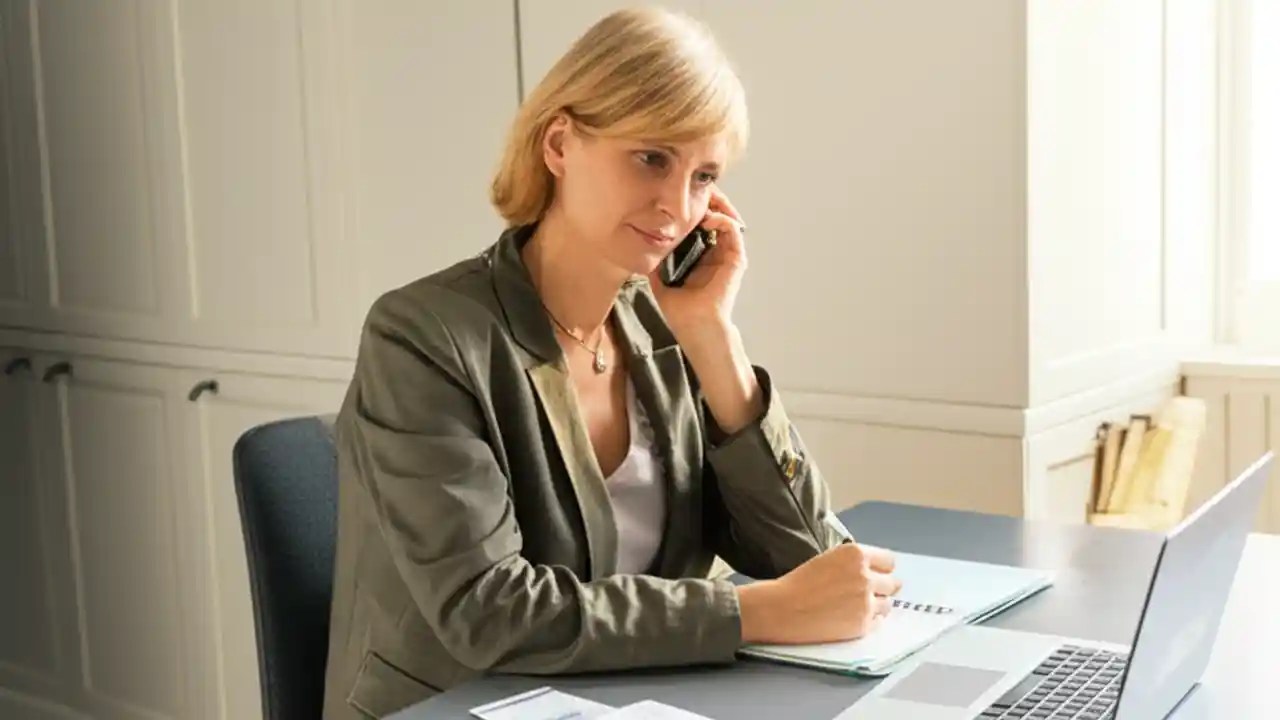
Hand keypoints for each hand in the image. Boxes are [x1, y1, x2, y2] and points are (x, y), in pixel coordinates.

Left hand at [645, 186, 747, 336]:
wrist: (694, 326)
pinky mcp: (736, 259)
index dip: (691, 210)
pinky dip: (721, 219)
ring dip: (713, 205)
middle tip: (690, 193)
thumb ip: (655, 262)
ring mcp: (728, 255)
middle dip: (704, 201)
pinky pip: (733, 230)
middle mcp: (716, 252)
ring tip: (698, 202)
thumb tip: (642, 245)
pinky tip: (706, 218)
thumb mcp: (660, 279)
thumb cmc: (680, 311)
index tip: (676, 203)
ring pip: (725, 218)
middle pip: (714, 216)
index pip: (699, 224)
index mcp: (701, 256)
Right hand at [737, 543, 901, 644]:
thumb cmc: (799, 582)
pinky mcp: (863, 624)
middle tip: (867, 593)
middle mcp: (866, 576)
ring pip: (888, 604)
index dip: (882, 569)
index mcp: (856, 554)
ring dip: (877, 605)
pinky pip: (879, 622)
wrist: (782, 608)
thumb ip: (854, 563)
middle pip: (893, 583)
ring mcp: (866, 601)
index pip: (889, 561)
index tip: (876, 575)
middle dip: (883, 588)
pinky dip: (870, 621)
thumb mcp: (829, 559)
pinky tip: (852, 618)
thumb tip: (874, 572)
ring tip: (857, 607)